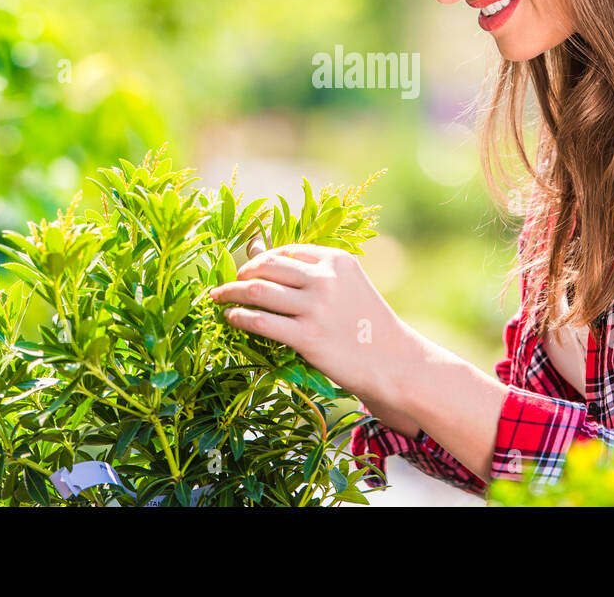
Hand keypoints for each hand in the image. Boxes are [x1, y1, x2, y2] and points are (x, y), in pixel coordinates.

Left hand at [210, 238, 416, 406]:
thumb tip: (261, 252)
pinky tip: (231, 318)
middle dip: (242, 272)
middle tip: (229, 283)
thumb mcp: (347, 287)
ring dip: (231, 293)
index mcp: (337, 260)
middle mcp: (325, 278)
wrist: (395, 362)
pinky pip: (260, 321)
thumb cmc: (368, 325)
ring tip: (218, 298)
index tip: (248, 269)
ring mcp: (316, 308)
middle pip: (267, 265)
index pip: (286, 250)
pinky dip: (239, 317)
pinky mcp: (307, 337)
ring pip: (257, 291)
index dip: (261, 258)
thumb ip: (311, 272)